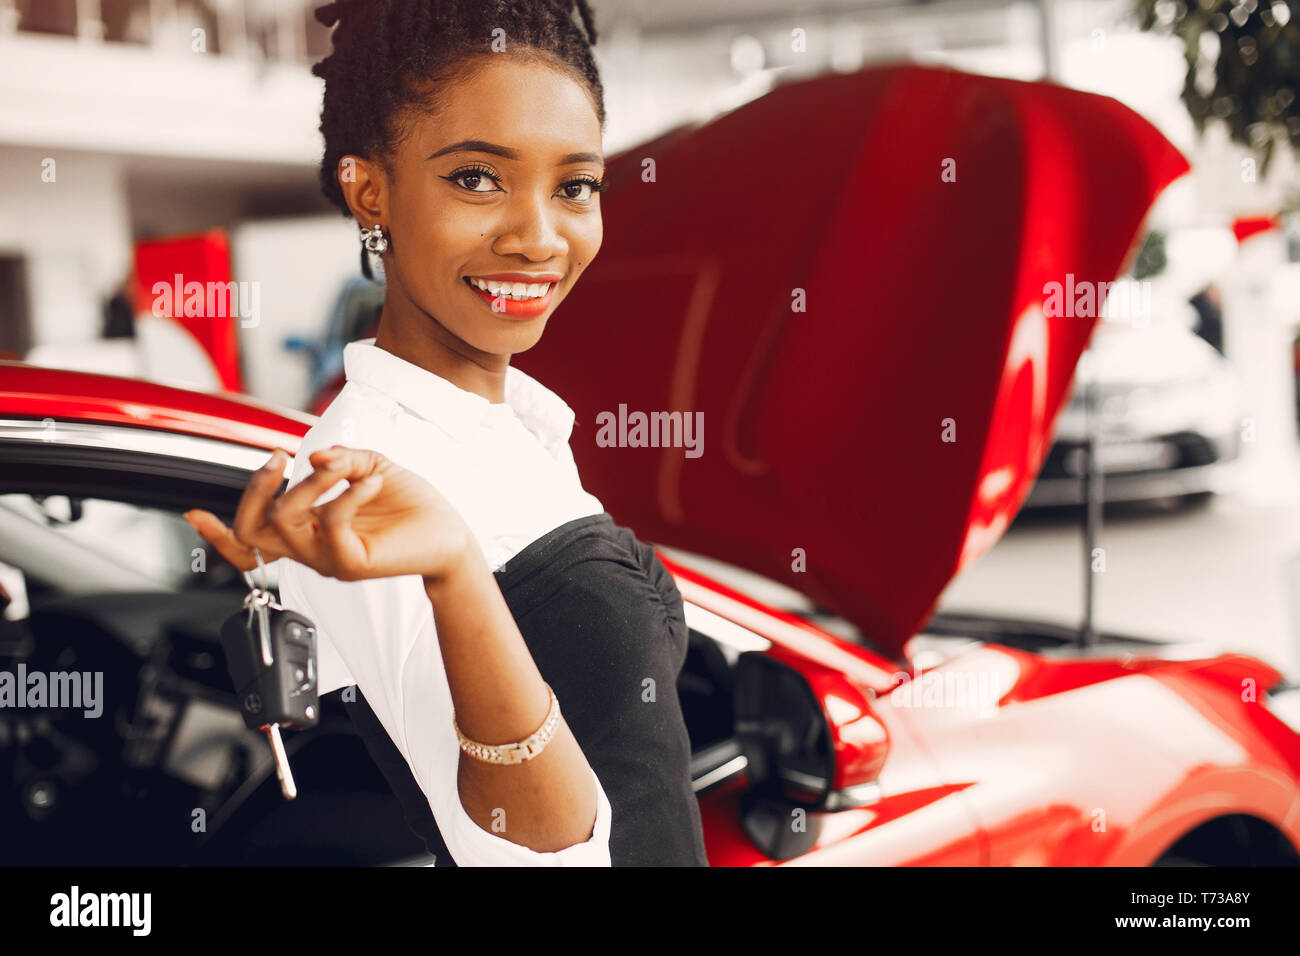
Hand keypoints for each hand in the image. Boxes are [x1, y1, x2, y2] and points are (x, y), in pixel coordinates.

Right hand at [184, 445, 474, 582]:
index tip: (191, 514)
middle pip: (251, 528)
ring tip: (342, 466)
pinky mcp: (351, 564)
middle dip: (256, 488)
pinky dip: (348, 495)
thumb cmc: (409, 503)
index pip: (250, 538)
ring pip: (285, 522)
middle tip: (280, 456)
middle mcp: (309, 548)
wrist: (450, 533)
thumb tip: (311, 456)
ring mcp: (327, 560)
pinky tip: (373, 481)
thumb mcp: (369, 467)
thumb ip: (339, 458)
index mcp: (306, 528)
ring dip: (307, 485)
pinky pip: (332, 524)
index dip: (216, 532)